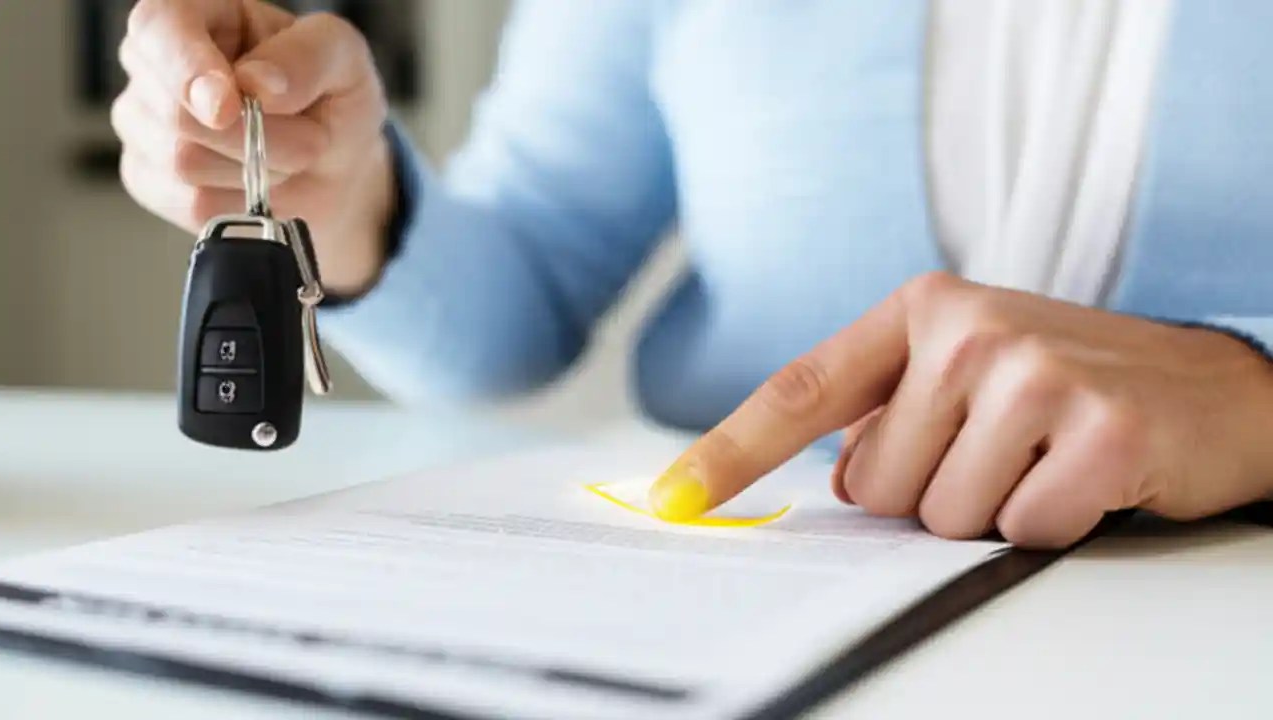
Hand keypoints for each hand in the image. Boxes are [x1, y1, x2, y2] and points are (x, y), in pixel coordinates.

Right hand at [113, 0, 394, 294]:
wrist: (334, 168)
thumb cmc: (332, 99)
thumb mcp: (343, 59)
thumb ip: (306, 57)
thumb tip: (256, 83)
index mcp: (195, 13)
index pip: (159, 28)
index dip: (187, 69)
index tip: (228, 106)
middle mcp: (155, 63)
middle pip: (175, 112)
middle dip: (258, 137)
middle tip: (309, 136)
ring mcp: (143, 123)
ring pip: (184, 163)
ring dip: (258, 171)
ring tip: (286, 155)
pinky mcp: (149, 178)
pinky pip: (189, 203)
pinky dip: (241, 202)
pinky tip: (258, 183)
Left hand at [650, 272, 1272, 547]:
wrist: (1212, 383)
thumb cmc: (1069, 381)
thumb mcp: (967, 371)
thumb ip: (887, 414)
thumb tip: (835, 478)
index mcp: (921, 310)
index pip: (800, 392)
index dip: (729, 453)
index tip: (673, 500)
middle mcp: (970, 328)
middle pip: (880, 487)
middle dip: (932, 496)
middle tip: (1001, 453)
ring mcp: (1035, 372)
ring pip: (944, 518)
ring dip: (993, 511)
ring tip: (1043, 459)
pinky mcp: (1099, 428)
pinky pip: (1021, 531)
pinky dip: (1051, 525)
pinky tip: (1087, 476)